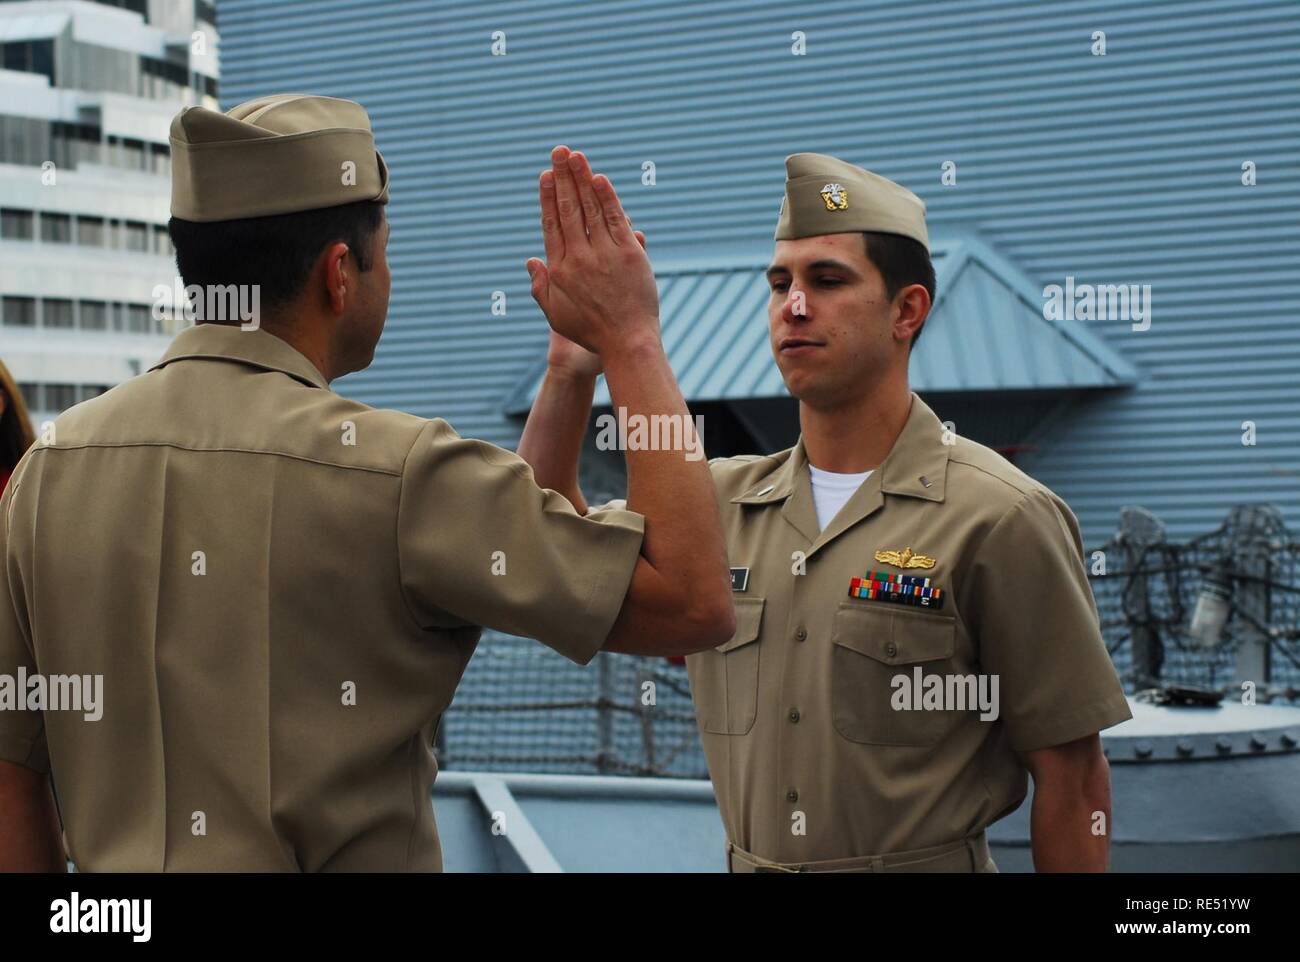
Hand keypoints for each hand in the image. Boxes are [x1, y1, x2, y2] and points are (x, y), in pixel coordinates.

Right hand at [525, 146, 658, 358]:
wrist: (626, 343)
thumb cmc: (591, 333)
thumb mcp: (556, 315)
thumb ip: (540, 287)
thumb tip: (531, 259)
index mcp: (560, 270)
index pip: (552, 225)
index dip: (548, 198)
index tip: (546, 177)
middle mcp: (579, 258)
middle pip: (568, 210)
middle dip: (562, 178)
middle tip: (558, 152)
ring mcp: (604, 255)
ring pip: (590, 209)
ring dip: (582, 179)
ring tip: (575, 156)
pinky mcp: (628, 254)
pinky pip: (615, 220)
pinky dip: (607, 199)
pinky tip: (599, 179)